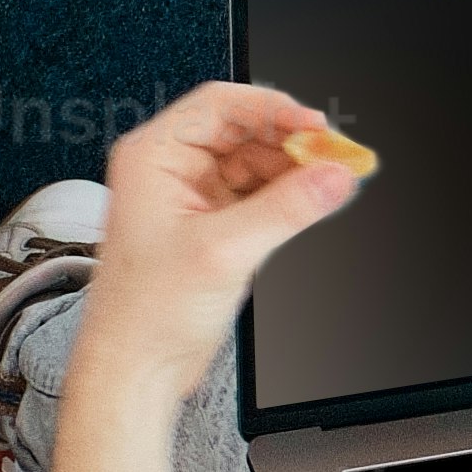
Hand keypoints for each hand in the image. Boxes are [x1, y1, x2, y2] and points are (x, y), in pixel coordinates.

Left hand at [65, 78, 380, 405]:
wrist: (137, 366)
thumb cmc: (145, 313)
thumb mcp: (223, 252)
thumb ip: (286, 209)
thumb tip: (332, 176)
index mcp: (153, 157)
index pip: (220, 105)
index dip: (273, 108)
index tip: (316, 126)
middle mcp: (168, 169)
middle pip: (243, 130)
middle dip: (291, 141)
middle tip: (334, 155)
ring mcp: (189, 196)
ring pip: (254, 161)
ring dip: (293, 168)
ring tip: (330, 180)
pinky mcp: (208, 223)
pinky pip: (255, 192)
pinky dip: (285, 194)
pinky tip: (311, 200)